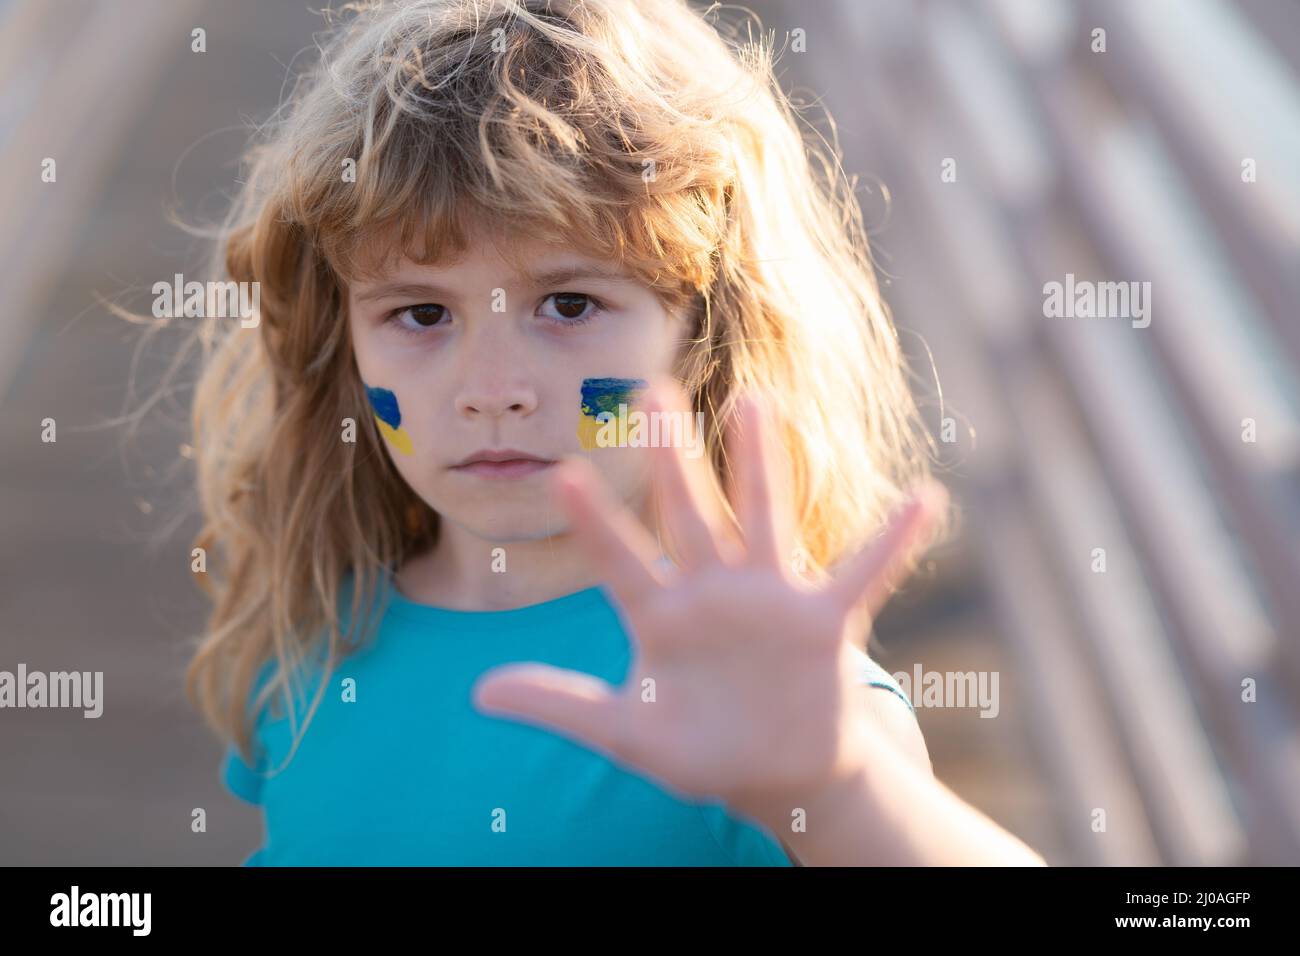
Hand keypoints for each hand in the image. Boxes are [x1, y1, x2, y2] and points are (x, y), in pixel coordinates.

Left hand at [471, 380, 946, 819]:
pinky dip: (894, 540)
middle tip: (646, 386)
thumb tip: (477, 694)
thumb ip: (561, 706)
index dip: (593, 521)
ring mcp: (770, 600)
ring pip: (762, 517)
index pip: (620, 559)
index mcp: (662, 615)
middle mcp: (713, 591)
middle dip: (668, 455)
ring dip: (760, 463)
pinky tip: (923, 498)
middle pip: (687, 512)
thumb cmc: (703, 752)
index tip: (560, 472)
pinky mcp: (822, 622)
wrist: (778, 777)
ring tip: (754, 402)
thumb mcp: (626, 733)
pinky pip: (864, 573)